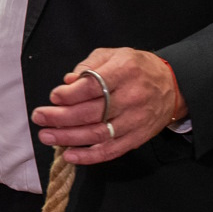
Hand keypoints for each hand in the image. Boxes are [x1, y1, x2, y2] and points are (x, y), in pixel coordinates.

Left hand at [30, 47, 185, 165]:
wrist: (173, 86)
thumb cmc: (137, 68)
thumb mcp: (114, 55)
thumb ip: (89, 65)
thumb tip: (68, 81)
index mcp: (125, 71)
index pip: (94, 86)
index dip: (71, 94)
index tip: (53, 97)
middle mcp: (132, 97)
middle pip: (92, 112)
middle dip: (61, 118)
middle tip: (39, 118)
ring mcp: (136, 120)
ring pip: (99, 134)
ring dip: (69, 138)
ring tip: (47, 136)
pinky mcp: (138, 138)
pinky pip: (112, 150)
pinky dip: (89, 156)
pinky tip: (70, 155)